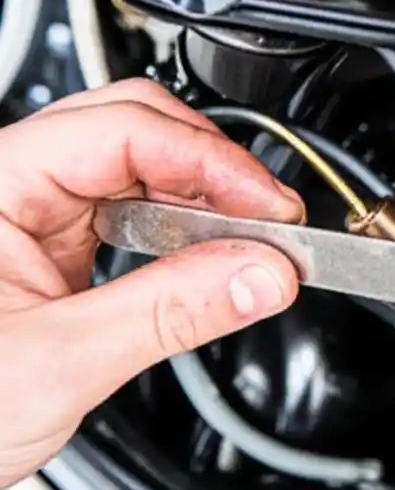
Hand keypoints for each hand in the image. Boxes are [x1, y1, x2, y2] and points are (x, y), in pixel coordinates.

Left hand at [0, 79, 303, 488]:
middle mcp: (8, 183)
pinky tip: (206, 260)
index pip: (124, 130)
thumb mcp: (59, 362)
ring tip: (249, 245)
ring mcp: (27, 212)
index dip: (211, 163)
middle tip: (273, 220)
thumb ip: (170, 313)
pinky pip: (130, 214)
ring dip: (201, 202)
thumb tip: (262, 275)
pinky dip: (180, 232)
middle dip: (214, 170)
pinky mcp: (48, 247)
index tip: (272, 210)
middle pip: (136, 127)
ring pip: (138, 168)